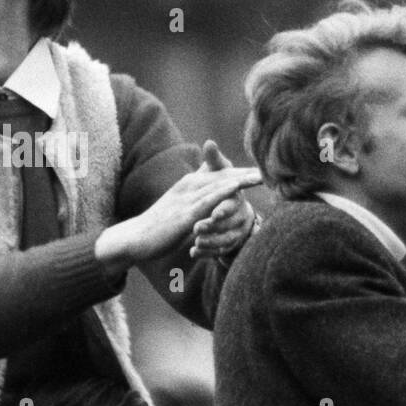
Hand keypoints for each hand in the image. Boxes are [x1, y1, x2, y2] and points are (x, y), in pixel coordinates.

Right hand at [95, 144, 261, 272]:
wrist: (136, 238)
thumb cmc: (160, 225)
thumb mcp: (181, 208)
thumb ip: (198, 202)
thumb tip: (214, 202)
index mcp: (189, 184)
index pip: (219, 173)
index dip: (241, 170)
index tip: (261, 168)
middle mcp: (189, 186)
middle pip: (222, 175)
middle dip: (246, 171)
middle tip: (269, 167)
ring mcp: (186, 199)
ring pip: (217, 184)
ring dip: (240, 178)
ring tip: (260, 175)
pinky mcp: (184, 214)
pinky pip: (207, 200)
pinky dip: (222, 192)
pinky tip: (237, 187)